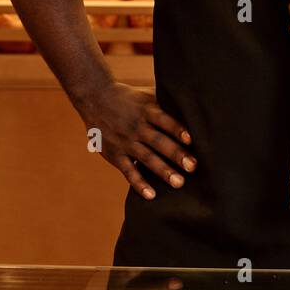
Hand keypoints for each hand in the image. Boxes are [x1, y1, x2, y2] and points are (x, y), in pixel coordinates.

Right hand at [74, 81, 194, 199]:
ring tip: (179, 183)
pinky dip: (139, 183)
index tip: (191, 140)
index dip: (176, 128)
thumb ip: (167, 99)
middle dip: (176, 154)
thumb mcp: (146, 94)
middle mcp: (136, 126)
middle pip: (158, 141)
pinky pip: (128, 171)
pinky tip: (151, 195)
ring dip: (162, 171)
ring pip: (146, 158)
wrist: (94, 98)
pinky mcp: (115, 154)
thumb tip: (194, 99)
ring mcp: (125, 141)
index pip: (163, 119)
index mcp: (146, 110)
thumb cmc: (129, 98)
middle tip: (193, 167)